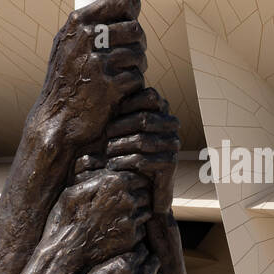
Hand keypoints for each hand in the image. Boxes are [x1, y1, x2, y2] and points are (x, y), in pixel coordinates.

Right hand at [38, 0, 146, 146]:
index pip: (121, 0)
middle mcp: (87, 38)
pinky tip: (117, 92)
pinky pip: (136, 78)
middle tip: (129, 55)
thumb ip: (94, 23)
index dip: (131, 11)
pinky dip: (131, 86)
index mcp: (78, 22)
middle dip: (138, 43)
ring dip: (136, 67)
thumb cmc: (66, 79)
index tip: (130, 20)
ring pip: (139, 54)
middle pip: (135, 29)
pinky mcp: (110, 86)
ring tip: (120, 75)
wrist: (57, 118)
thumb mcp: (68, 44)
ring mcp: (98, 62)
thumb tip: (129, 1)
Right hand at [42, 168, 150, 267]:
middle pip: (146, 192)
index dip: (133, 182)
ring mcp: (131, 218)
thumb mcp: (73, 191)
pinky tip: (118, 231)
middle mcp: (127, 198)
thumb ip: (92, 174)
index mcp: (114, 182)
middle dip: (138, 196)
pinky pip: (143, 228)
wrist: (67, 251)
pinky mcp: (133, 237)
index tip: (125, 189)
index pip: (138, 175)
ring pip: (147, 210)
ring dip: (138, 212)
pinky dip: (135, 229)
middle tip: (124, 204)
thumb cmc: (66, 219)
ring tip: (119, 218)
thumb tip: (99, 161)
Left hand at [105, 88, 179, 209]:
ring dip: (121, 146)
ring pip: (143, 140)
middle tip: (105, 135)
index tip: (111, 113)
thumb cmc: (126, 153)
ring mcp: (172, 144)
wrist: (142, 187)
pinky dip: (126, 163)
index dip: (129, 102)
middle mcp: (170, 125)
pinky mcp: (170, 163)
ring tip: (107, 153)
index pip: (150, 96)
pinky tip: (113, 167)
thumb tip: (101, 86)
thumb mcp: (120, 129)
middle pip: (144, 119)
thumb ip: (118, 111)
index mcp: (161, 111)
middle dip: (121, 126)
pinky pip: (146, 160)